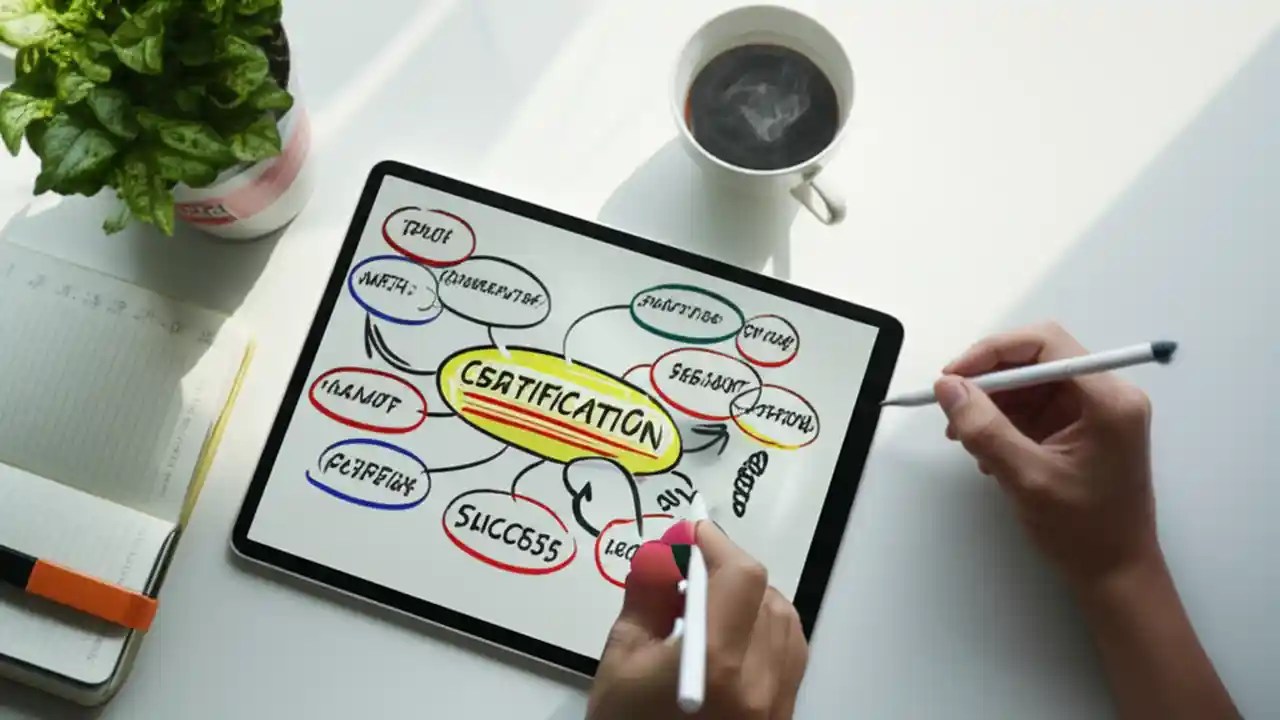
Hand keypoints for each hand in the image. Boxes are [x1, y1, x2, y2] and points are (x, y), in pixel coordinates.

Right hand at [588, 521, 808, 719]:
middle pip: (765, 593)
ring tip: (710, 602)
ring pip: (785, 620)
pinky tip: (735, 633)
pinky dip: (768, 629)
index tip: (689, 532)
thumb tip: (662, 551)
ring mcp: (778, 704)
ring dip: (751, 597)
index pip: (739, 576)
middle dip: (728, 569)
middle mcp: (759, 683)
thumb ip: (645, 597)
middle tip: (689, 567)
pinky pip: (791, 654)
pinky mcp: (784, 718)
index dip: (716, 543)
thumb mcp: (619, 663)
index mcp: (716, 665)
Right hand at [935, 322, 1159, 586]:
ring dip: (993, 403)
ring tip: (964, 436)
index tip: (953, 377)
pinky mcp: (1083, 428)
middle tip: (952, 406)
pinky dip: (1005, 421)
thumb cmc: (1082, 531)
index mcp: (1108, 399)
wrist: (1117, 575)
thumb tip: (947, 387)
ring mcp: (1096, 411)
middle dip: (989, 380)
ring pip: (1032, 382)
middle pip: (1037, 359)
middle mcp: (1108, 395)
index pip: (1046, 343)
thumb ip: (984, 429)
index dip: (993, 351)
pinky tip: (987, 450)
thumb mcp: (1026, 478)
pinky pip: (1036, 406)